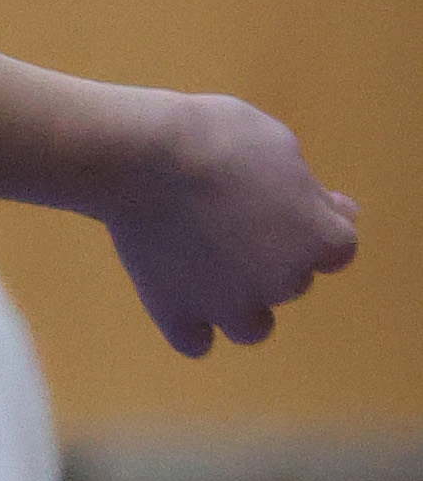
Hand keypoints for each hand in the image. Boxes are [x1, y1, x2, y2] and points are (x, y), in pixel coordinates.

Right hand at [104, 94, 358, 356]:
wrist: (141, 155)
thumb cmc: (216, 138)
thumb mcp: (280, 145)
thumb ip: (309, 190)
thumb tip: (334, 211)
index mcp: (319, 239)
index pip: (338, 248)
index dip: (311, 224)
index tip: (283, 200)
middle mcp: (284, 282)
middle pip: (291, 281)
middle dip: (270, 255)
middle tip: (227, 213)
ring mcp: (229, 304)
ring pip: (253, 326)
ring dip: (243, 304)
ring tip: (211, 267)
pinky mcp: (177, 312)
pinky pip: (195, 342)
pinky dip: (192, 326)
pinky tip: (181, 296)